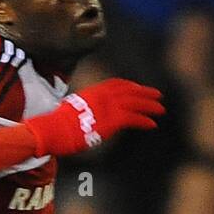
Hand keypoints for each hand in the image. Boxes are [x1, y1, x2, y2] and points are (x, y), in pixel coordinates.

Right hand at [25, 78, 164, 158]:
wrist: (52, 129)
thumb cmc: (54, 125)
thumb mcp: (67, 110)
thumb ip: (79, 109)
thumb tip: (77, 116)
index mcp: (92, 91)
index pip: (115, 83)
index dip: (129, 86)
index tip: (138, 88)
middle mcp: (103, 95)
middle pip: (129, 90)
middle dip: (145, 93)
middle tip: (157, 96)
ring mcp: (108, 107)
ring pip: (136, 103)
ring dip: (150, 106)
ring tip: (160, 110)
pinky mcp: (112, 120)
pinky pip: (134, 118)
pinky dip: (145, 121)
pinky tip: (153, 124)